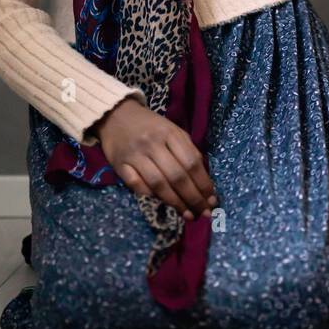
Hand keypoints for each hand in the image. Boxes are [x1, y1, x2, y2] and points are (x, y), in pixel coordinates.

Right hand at [91, 97, 217, 222]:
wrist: (116, 115)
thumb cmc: (150, 126)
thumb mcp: (173, 130)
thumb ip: (187, 150)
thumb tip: (203, 179)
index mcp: (170, 133)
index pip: (191, 162)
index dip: (203, 183)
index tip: (212, 199)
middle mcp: (153, 144)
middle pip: (177, 176)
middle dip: (193, 197)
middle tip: (204, 213)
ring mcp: (135, 155)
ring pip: (158, 184)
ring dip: (175, 202)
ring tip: (188, 214)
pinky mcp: (119, 165)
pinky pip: (136, 185)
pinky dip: (150, 195)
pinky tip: (162, 202)